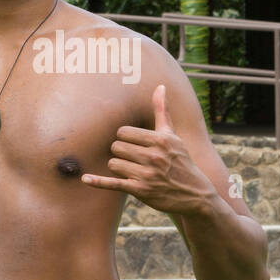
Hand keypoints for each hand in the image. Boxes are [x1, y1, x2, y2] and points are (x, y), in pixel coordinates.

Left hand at [81, 84, 217, 214]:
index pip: (123, 132)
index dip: (124, 138)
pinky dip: (98, 181)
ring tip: (133, 171)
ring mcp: (146, 174)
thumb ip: (162, 111)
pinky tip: (85, 178)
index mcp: (160, 139)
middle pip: (116, 147)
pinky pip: (113, 183)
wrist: (194, 193)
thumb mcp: (172, 135)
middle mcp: (153, 156)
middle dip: (121, 153)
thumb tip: (160, 86)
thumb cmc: (180, 160)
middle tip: (134, 159)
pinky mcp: (140, 190)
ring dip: (119, 168)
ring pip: (113, 164)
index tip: (133, 144)